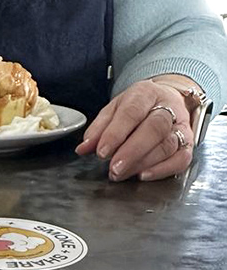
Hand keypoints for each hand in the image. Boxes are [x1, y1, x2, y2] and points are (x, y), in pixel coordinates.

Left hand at [75, 79, 193, 181]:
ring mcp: (180, 126)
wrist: (165, 102)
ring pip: (167, 145)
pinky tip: (144, 176)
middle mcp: (168, 108)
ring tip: (122, 174)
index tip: (101, 152)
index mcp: (146, 94)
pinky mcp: (187, 144)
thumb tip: (83, 148)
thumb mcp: (114, 111)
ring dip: (142, 163)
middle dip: (132, 151)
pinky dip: (163, 170)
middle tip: (113, 168)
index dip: (116, 133)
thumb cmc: (137, 108)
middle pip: (154, 128)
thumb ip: (99, 129)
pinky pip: (181, 159)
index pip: (132, 112)